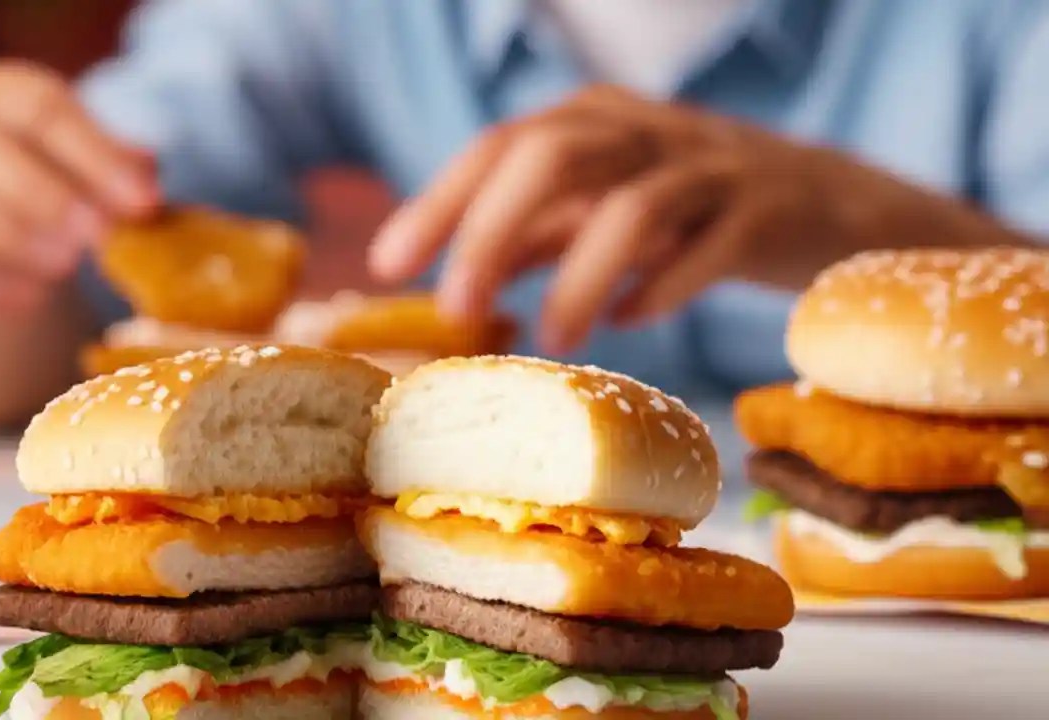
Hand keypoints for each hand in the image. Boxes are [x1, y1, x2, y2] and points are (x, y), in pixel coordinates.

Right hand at [0, 60, 160, 313]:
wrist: (1, 261)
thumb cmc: (65, 206)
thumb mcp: (103, 185)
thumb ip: (126, 181)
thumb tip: (147, 197)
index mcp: (4, 96)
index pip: (41, 107)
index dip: (93, 155)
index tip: (141, 204)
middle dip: (44, 196)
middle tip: (94, 242)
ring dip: (3, 237)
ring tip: (61, 272)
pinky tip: (24, 301)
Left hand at [368, 85, 1008, 353]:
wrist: (829, 204)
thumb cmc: (692, 210)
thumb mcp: (599, 211)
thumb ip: (531, 235)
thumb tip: (444, 280)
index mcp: (595, 120)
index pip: (500, 147)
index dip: (438, 202)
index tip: (388, 266)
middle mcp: (647, 130)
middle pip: (553, 157)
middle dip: (491, 231)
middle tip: (455, 310)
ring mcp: (712, 166)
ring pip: (634, 204)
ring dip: (580, 274)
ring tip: (550, 336)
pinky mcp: (769, 212)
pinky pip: (712, 247)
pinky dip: (664, 287)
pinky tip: (630, 321)